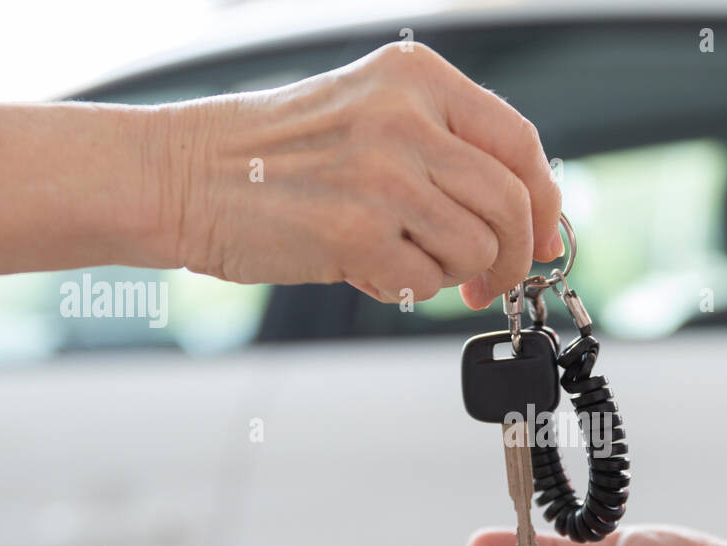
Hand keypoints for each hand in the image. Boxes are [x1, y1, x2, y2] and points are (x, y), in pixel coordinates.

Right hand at [168, 42, 562, 306]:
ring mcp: (382, 175)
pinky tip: (368, 264)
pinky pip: (427, 282)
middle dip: (514, 256)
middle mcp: (405, 117)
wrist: (182, 175)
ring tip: (404, 257)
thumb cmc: (274, 155)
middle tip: (492, 280)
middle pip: (512, 204)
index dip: (545, 202)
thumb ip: (445, 149)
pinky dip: (407, 288)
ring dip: (453, 272)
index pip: (520, 143)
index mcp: (416, 77)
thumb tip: (527, 215)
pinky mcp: (357, 231)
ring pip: (477, 248)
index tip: (543, 236)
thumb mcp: (369, 114)